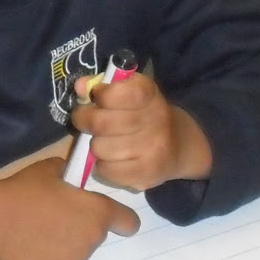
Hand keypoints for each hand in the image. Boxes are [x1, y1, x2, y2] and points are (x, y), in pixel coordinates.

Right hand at [0, 157, 139, 259]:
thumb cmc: (23, 192)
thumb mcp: (49, 169)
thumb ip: (70, 174)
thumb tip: (72, 179)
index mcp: (97, 213)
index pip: (129, 222)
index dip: (120, 217)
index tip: (105, 213)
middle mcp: (92, 240)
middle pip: (98, 233)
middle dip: (84, 224)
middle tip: (57, 213)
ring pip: (79, 248)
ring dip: (68, 240)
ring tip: (40, 228)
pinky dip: (51, 253)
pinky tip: (30, 242)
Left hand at [73, 73, 211, 189]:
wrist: (180, 147)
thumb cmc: (144, 115)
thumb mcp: (129, 93)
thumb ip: (103, 87)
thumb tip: (79, 86)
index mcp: (150, 94)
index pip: (118, 92)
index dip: (101, 94)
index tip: (98, 96)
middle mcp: (156, 119)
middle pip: (100, 122)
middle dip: (85, 120)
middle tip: (88, 122)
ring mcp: (153, 148)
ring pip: (99, 148)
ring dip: (95, 145)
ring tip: (105, 142)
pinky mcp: (147, 174)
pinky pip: (106, 170)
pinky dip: (102, 166)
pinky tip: (112, 159)